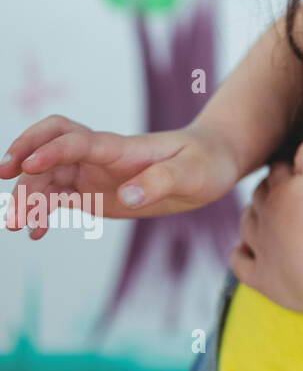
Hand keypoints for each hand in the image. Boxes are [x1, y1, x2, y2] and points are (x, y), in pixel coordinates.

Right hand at [2, 115, 243, 237]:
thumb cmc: (206, 161)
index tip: (27, 166)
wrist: (213, 163)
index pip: (77, 140)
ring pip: (47, 175)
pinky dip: (40, 210)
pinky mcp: (95, 193)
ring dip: (26, 193)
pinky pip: (57, 197)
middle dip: (24, 159)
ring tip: (16, 224)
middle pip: (51, 148)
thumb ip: (161, 181)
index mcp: (122, 147)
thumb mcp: (194, 172)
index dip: (51, 150)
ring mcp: (94, 174)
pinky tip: (33, 230)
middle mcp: (101, 157)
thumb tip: (128, 196)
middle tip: (7, 183)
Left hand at [229, 140, 302, 312]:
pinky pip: (240, 263)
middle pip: (260, 194)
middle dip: (268, 188)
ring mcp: (261, 246)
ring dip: (251, 218)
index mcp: (281, 187)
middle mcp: (265, 214)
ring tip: (262, 217)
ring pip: (247, 225)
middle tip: (282, 189)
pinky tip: (243, 251)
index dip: (288, 164)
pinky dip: (240, 255)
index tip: (297, 164)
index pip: (279, 168)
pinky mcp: (262, 276)